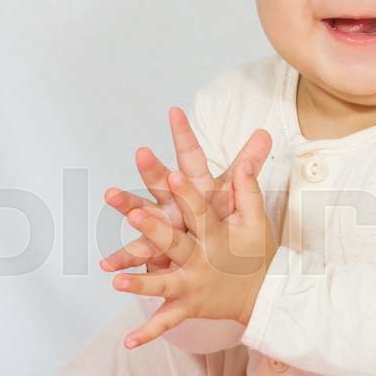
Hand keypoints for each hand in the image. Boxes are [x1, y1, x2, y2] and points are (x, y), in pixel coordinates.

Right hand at [100, 107, 271, 274]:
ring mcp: (161, 222)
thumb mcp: (236, 192)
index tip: (176, 112)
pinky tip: (109, 263)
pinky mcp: (154, 248)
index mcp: (195, 185)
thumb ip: (248, 164)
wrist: (208, 253)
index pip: (191, 156)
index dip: (185, 134)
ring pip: (141, 211)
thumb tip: (266, 132)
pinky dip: (122, 258)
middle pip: (161, 180)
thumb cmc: (217, 216)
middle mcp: (173, 199)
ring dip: (127, 204)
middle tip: (143, 152)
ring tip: (112, 195)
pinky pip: (137, 253)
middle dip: (152, 167)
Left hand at [109, 160, 278, 347]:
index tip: (172, 173)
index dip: (186, 192)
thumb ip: (248, 191)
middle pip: (175, 243)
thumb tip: (244, 162)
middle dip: (154, 229)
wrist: (266, 297)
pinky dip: (148, 332)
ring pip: (163, 284)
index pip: (200, 210)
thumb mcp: (257, 221)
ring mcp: (193, 286)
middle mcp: (202, 261)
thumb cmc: (256, 254)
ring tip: (115, 279)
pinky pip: (166, 321)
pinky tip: (127, 341)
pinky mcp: (188, 307)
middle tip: (133, 214)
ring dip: (140, 283)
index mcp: (216, 236)